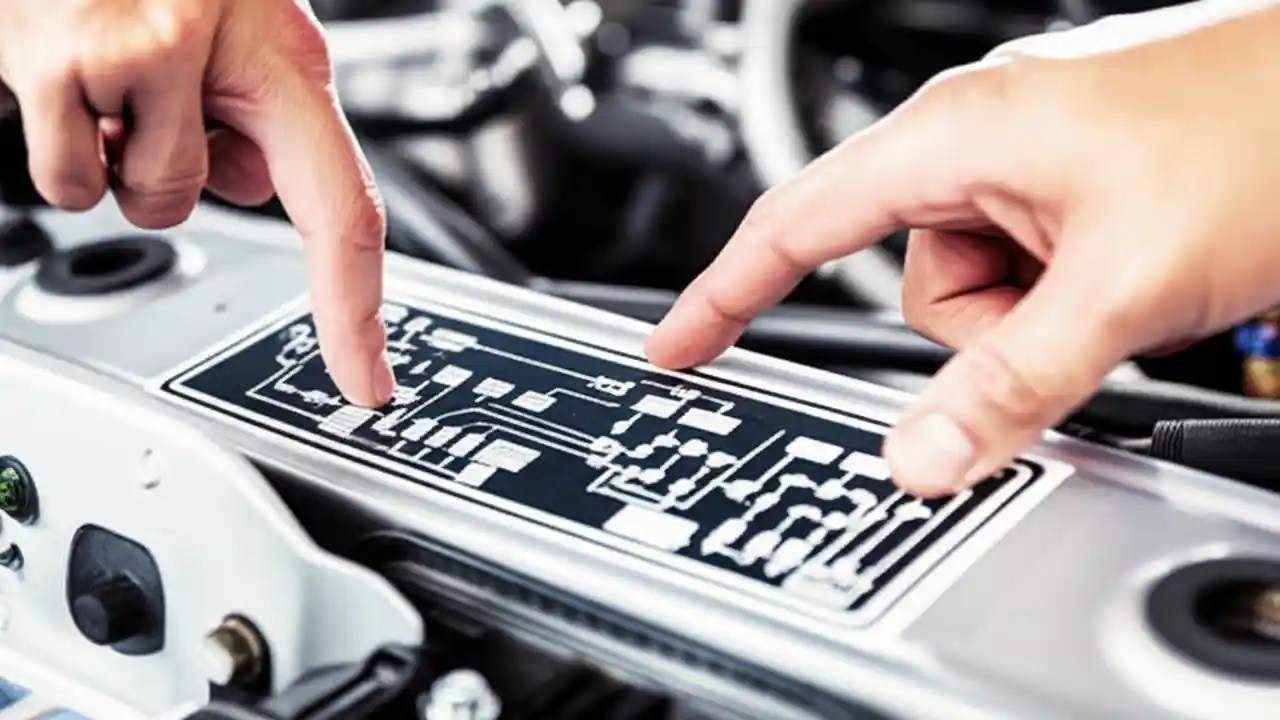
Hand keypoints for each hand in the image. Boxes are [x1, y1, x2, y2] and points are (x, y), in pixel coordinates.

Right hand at [0, 0, 393, 406]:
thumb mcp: (240, 34)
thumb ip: (259, 119)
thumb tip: (239, 185)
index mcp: (288, 56)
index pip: (346, 208)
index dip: (356, 310)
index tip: (366, 385)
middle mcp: (221, 48)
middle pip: (202, 199)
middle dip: (169, 164)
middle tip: (152, 87)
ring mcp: (134, 51)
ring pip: (130, 194)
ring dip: (108, 148)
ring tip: (104, 66)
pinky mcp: (54, 56)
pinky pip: (62, 174)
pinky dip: (56, 137)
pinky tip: (64, 68)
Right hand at [646, 1, 1279, 496]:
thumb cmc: (1262, 134)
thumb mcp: (1122, 284)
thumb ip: (1011, 382)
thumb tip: (921, 456)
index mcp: (955, 133)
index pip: (795, 224)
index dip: (723, 293)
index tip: (677, 344)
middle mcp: (980, 137)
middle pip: (911, 282)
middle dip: (982, 332)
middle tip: (1075, 319)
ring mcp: (1028, 159)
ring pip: (975, 290)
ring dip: (1036, 320)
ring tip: (1124, 287)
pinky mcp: (1071, 183)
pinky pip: (1027, 271)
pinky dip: (1068, 298)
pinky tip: (1135, 274)